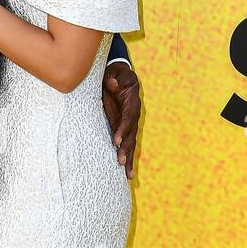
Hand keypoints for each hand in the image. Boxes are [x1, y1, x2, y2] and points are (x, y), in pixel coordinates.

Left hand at [103, 64, 140, 178]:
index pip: (129, 119)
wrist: (116, 76)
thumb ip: (117, 77)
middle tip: (119, 162)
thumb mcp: (118, 72)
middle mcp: (133, 117)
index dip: (123, 130)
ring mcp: (128, 125)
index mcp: (133, 104)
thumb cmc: (117, 74)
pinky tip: (125, 171)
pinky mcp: (122, 129)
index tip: (116, 140)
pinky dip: (125, 157)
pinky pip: (125, 144)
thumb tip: (113, 84)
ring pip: (130, 144)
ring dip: (128, 158)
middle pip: (131, 136)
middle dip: (126, 150)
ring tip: (127, 175)